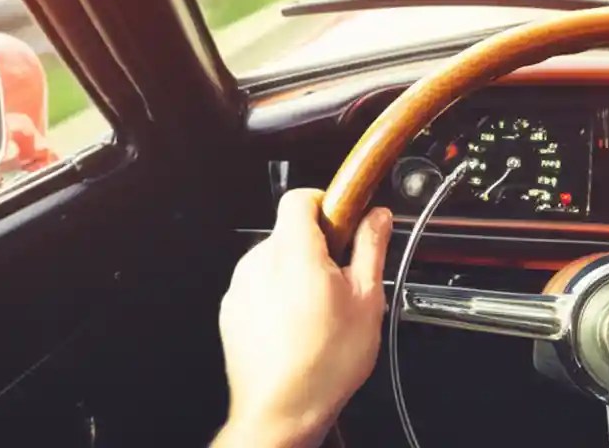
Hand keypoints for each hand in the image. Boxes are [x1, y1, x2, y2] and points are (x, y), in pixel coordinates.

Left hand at [215, 189, 392, 447]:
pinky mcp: (231, 309)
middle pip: (289, 231)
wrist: (281, 411)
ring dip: (296, 273)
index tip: (343, 223)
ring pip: (274, 260)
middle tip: (341, 279)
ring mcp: (241, 286)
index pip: (300, 197)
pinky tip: (297, 328)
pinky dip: (277, 296)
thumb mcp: (366, 300)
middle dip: (316, 246)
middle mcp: (260, 262)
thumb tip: (377, 217)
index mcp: (294, 251)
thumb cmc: (324, 363)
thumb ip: (371, 248)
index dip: (325, 203)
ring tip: (319, 312)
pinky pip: (259, 286)